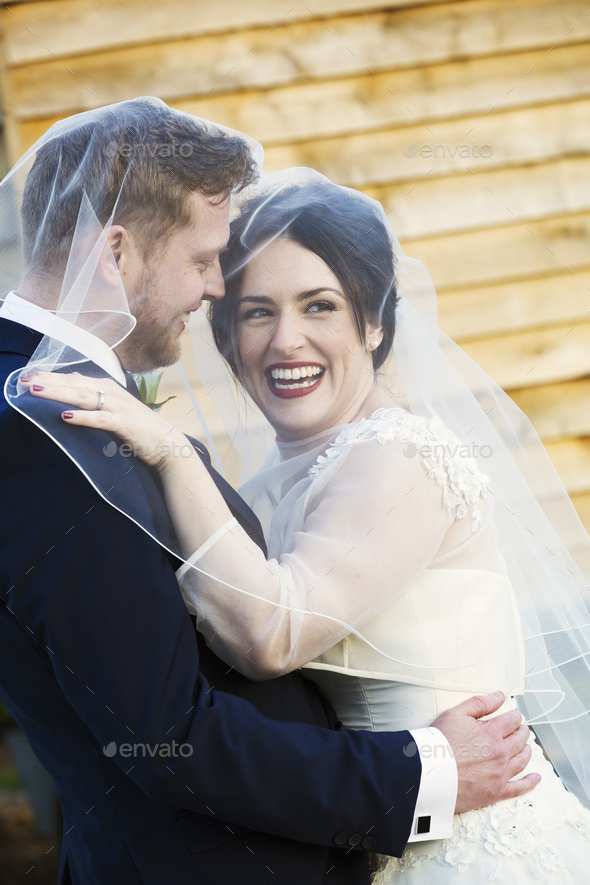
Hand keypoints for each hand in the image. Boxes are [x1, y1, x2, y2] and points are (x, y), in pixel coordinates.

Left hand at [19, 371, 186, 471]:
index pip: (73, 379)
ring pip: (83, 397)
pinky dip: (82, 418)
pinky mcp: (124, 424)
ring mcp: (118, 407)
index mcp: (108, 387)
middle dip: (48, 381)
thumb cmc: (140, 427)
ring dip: (58, 394)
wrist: (168, 444)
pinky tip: (65, 417)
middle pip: (74, 385)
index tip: (27, 375)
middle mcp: (112, 393)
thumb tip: (73, 380)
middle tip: (24, 380)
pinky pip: (99, 419)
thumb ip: (94, 393)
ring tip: (37, 391)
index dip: (50, 376)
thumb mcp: (114, 406)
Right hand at [430, 691, 539, 813]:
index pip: (512, 721)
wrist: (429, 773)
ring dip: (526, 751)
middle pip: (520, 739)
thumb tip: (499, 696)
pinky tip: (534, 778)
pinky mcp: (496, 792)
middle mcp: (500, 753)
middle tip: (520, 730)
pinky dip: (530, 782)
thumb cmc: (439, 743)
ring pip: (522, 760)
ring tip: (525, 747)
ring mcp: (500, 773)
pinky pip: (520, 788)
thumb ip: (480, 703)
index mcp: (492, 732)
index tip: (513, 717)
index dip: (514, 716)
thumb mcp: (456, 713)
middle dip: (521, 732)